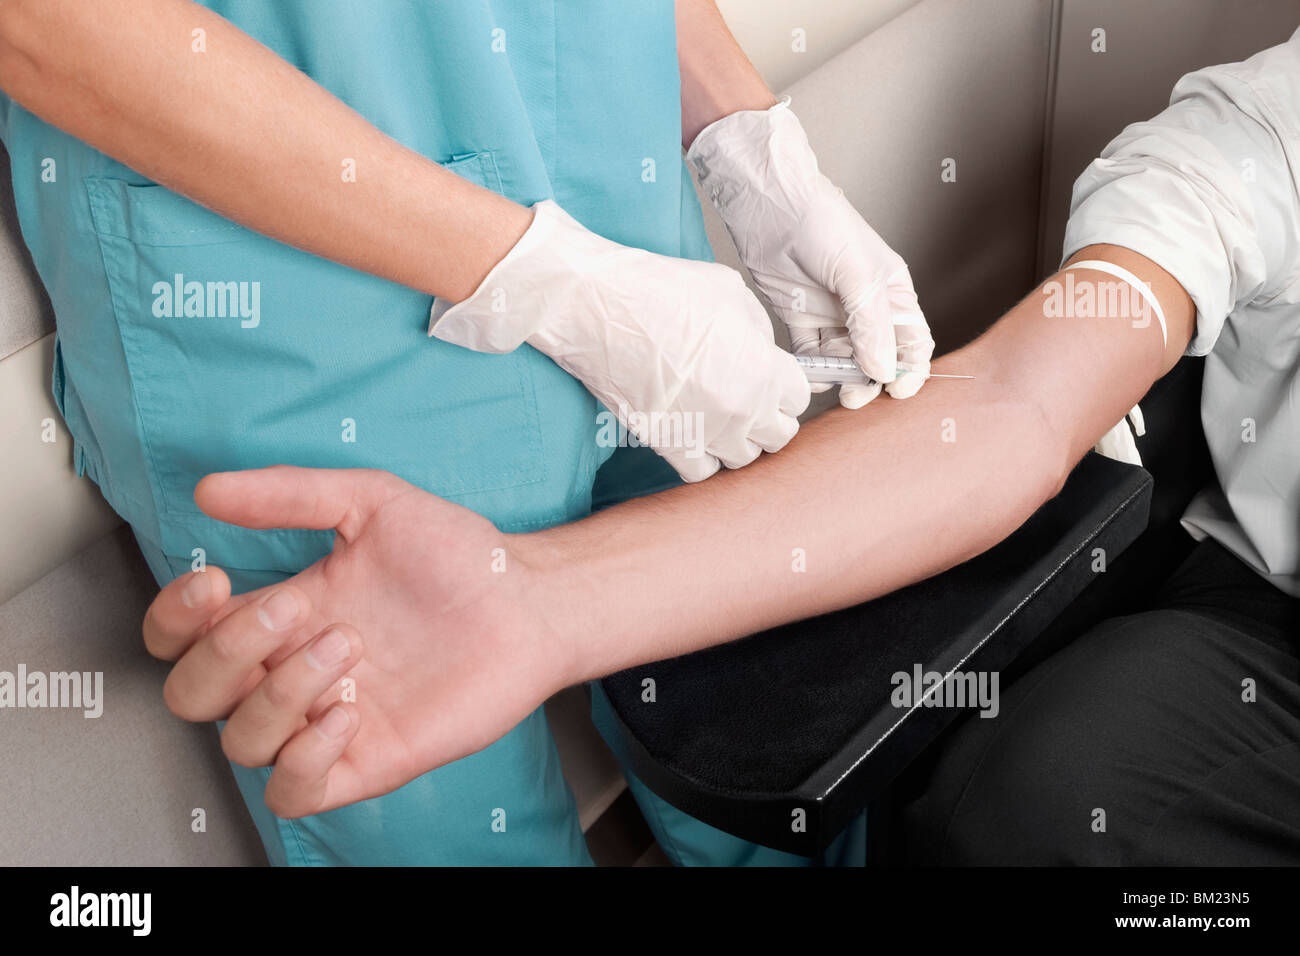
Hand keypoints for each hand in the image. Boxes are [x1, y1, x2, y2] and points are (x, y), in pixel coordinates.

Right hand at [143, 466, 570, 817]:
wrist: (528, 599)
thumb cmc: (457, 554)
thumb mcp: (372, 503)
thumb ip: (293, 494)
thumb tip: (209, 489)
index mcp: (282, 613)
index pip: (181, 637)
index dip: (173, 618)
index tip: (214, 581)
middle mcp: (293, 670)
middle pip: (193, 693)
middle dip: (227, 653)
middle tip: (297, 611)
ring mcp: (326, 720)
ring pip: (241, 743)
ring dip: (278, 694)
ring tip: (347, 647)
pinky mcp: (369, 759)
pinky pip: (293, 792)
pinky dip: (303, 758)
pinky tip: (347, 711)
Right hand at [429, 200, 809, 481]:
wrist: (601, 310)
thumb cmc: (660, 293)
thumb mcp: (732, 294)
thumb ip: (759, 332)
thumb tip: (762, 351)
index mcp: (765, 372)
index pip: (799, 400)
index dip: (785, 387)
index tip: (774, 381)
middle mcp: (742, 411)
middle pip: (779, 436)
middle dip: (768, 417)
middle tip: (751, 400)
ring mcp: (707, 434)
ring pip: (743, 459)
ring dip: (737, 441)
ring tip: (721, 418)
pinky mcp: (670, 445)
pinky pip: (703, 473)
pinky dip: (703, 459)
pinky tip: (695, 435)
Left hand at [689, 99, 935, 407]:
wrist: (770, 207)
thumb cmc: (822, 223)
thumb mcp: (858, 274)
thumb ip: (871, 324)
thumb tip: (882, 369)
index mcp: (891, 292)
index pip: (912, 341)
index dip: (910, 369)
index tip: (898, 391)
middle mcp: (864, 308)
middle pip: (878, 358)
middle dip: (871, 381)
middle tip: (856, 396)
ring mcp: (833, 315)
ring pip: (844, 361)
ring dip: (841, 378)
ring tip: (833, 385)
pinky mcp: (801, 320)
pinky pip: (812, 356)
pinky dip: (812, 370)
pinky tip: (809, 373)